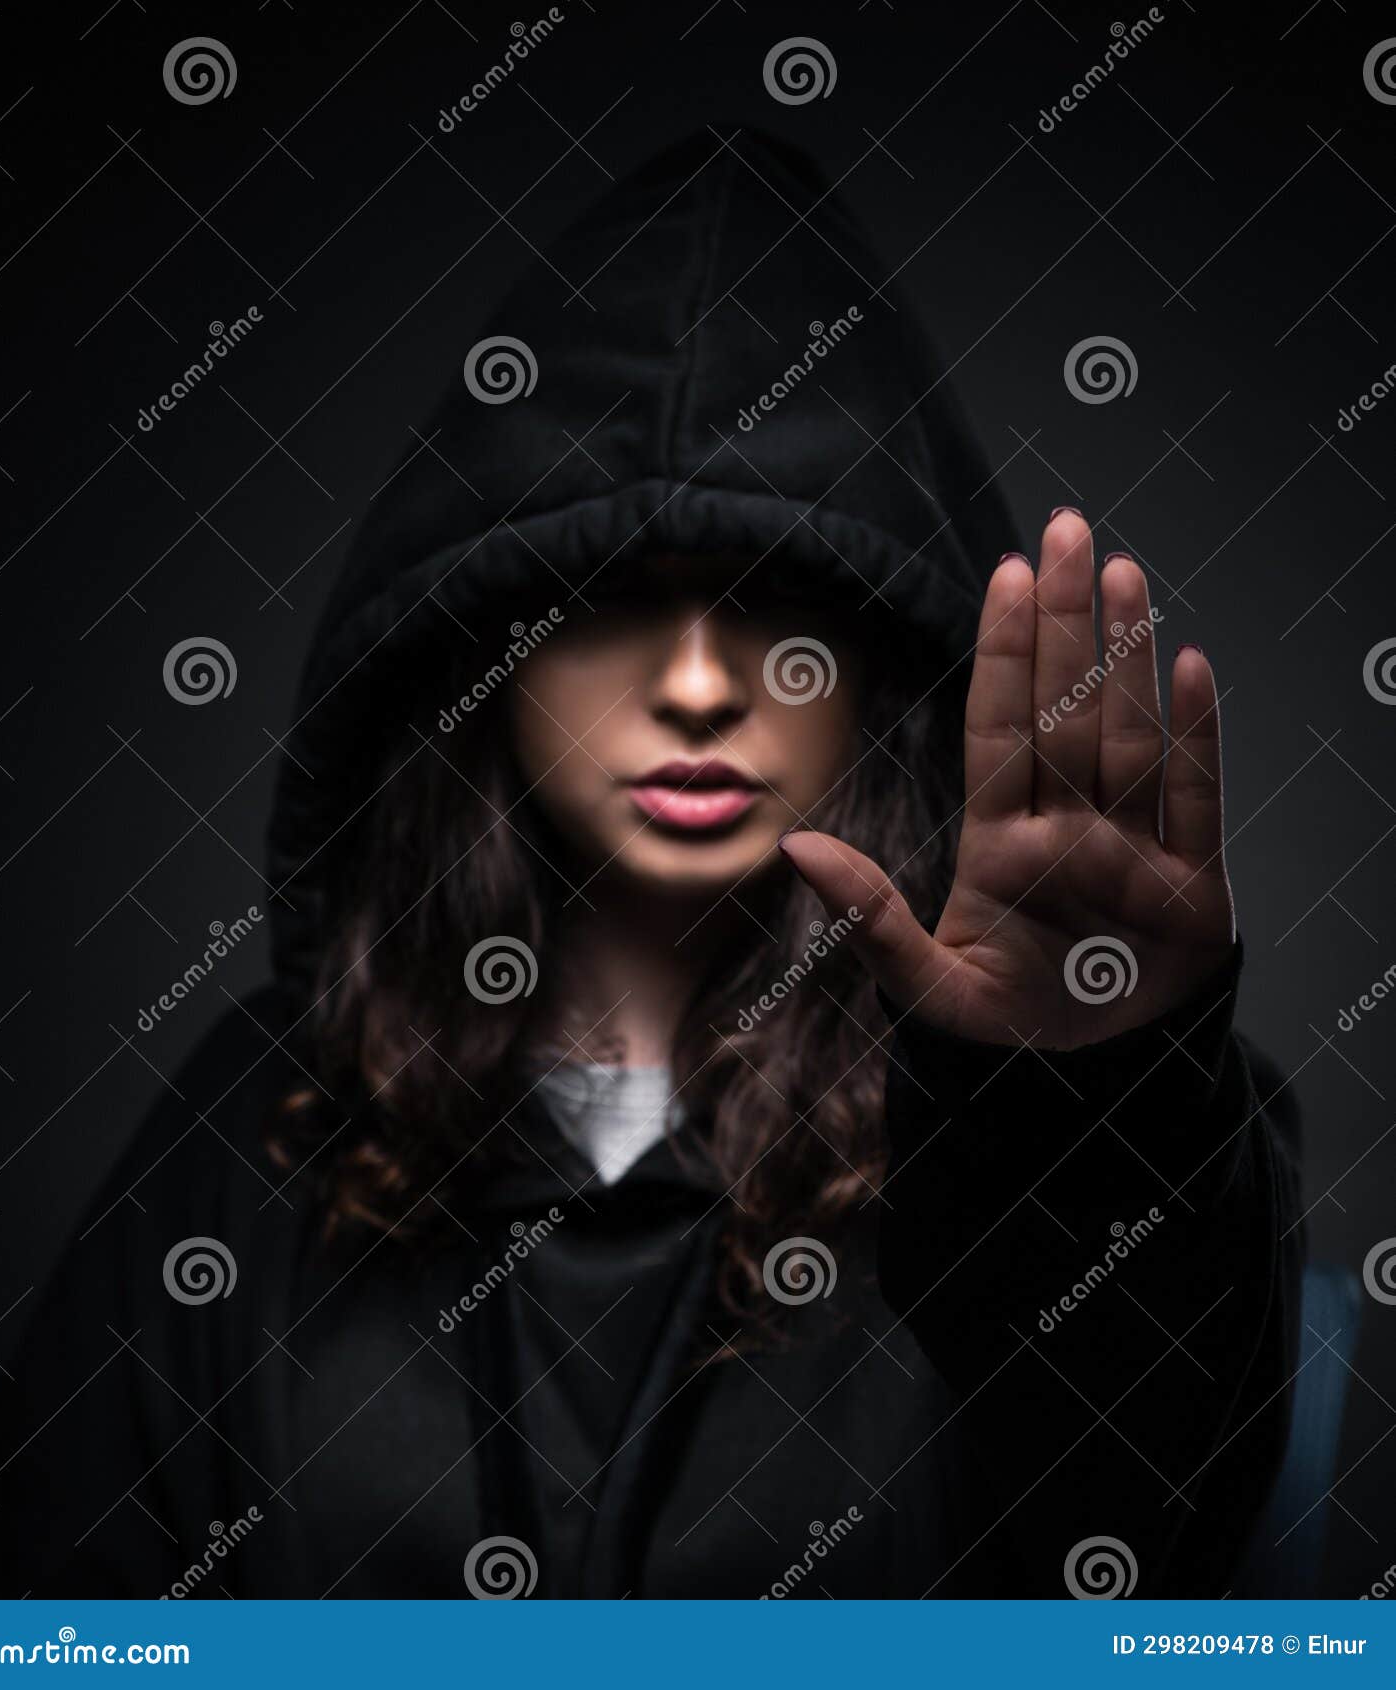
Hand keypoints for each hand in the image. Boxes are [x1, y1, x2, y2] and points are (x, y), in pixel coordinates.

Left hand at [781, 509, 1234, 1050]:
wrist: (1085, 1087)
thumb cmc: (1005, 1034)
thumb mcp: (928, 988)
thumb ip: (868, 917)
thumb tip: (795, 845)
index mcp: (1001, 843)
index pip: (1000, 726)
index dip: (1003, 651)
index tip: (1002, 572)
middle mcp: (1067, 829)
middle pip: (1067, 706)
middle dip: (1065, 619)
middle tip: (1065, 528)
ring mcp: (1131, 849)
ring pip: (1129, 731)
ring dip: (1127, 653)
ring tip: (1122, 573)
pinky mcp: (1192, 884)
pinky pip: (1196, 796)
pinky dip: (1198, 734)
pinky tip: (1191, 665)